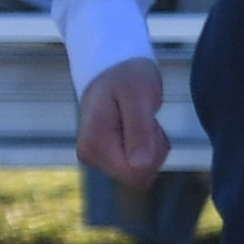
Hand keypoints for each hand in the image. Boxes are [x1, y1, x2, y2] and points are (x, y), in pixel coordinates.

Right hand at [74, 58, 167, 189]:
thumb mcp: (139, 96)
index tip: (148, 124)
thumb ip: (139, 131)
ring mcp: (96, 156)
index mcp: (95, 143)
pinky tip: (139, 126)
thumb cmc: (127, 77)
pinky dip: (148, 147)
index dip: (153, 153)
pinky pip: (138, 164)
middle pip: (139, 176)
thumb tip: (140, 165)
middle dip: (153, 151)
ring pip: (141, 171)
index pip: (135, 174)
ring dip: (152, 147)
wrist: (112, 67)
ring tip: (142, 120)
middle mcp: (90, 155)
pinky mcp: (106, 155)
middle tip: (146, 120)